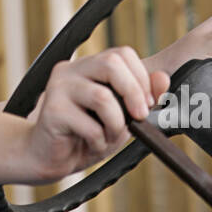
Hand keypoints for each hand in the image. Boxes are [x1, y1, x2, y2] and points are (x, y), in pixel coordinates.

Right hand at [23, 46, 171, 183]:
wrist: (49, 158)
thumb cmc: (85, 135)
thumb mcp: (121, 116)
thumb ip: (141, 97)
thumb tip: (163, 79)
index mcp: (88, 66)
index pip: (121, 54)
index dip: (141, 78)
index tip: (146, 104)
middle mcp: (71, 70)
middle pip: (111, 64)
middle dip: (133, 93)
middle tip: (138, 117)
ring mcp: (59, 88)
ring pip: (102, 96)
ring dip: (116, 124)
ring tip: (109, 137)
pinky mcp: (52, 111)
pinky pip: (89, 125)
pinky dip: (99, 141)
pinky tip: (92, 145)